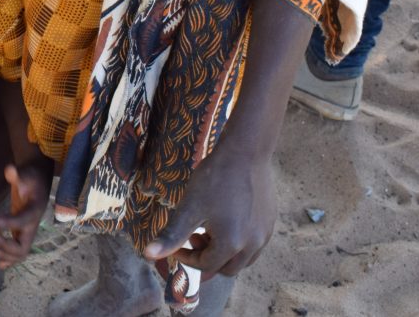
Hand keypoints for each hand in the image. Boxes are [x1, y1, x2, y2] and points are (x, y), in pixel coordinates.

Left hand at [0, 163, 50, 268]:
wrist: (38, 181)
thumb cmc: (31, 176)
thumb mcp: (26, 172)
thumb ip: (17, 174)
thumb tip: (10, 170)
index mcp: (35, 210)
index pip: (22, 221)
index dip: (6, 224)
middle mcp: (33, 225)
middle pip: (22, 247)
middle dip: (4, 246)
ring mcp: (28, 232)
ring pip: (19, 253)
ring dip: (2, 254)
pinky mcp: (22, 233)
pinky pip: (18, 252)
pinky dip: (8, 260)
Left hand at [142, 141, 277, 276]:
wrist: (246, 151)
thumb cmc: (215, 178)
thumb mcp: (190, 207)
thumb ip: (171, 235)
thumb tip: (148, 254)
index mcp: (231, 244)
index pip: (206, 266)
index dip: (187, 258)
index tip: (177, 245)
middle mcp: (252, 245)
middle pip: (226, 269)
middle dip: (207, 259)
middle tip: (194, 237)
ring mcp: (264, 234)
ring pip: (243, 260)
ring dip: (224, 254)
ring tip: (210, 230)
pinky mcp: (270, 222)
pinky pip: (254, 245)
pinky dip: (239, 243)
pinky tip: (227, 221)